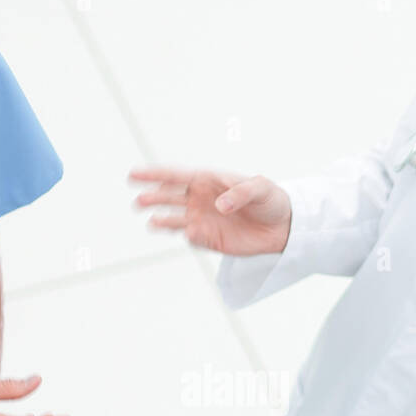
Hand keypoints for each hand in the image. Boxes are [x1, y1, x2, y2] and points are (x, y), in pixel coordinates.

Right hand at [130, 166, 290, 256]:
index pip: (175, 176)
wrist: (282, 227)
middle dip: (153, 198)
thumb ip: (241, 193)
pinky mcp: (210, 240)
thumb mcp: (261, 188)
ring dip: (163, 221)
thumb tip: (220, 205)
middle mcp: (199, 200)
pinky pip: (194, 238)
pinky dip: (189, 236)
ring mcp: (202, 221)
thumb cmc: (270, 200)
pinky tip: (188, 233)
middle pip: (169, 198)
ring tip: (152, 222)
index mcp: (207, 181)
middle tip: (139, 202)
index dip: (153, 175)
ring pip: (175, 220)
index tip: (133, 175)